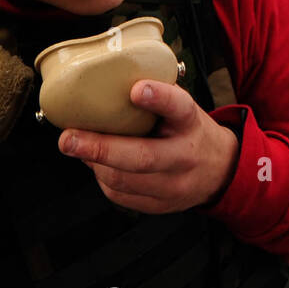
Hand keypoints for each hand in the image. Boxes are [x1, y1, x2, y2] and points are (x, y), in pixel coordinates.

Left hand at [58, 80, 239, 214]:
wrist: (220, 171)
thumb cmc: (190, 131)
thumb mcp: (184, 108)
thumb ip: (156, 96)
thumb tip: (106, 81)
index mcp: (191, 124)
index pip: (179, 108)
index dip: (159, 98)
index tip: (136, 89)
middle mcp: (184, 156)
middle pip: (141, 157)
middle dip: (99, 148)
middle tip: (67, 139)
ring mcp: (173, 186)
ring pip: (123, 181)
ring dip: (94, 163)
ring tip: (78, 146)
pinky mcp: (160, 206)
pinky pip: (120, 195)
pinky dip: (102, 178)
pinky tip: (98, 164)